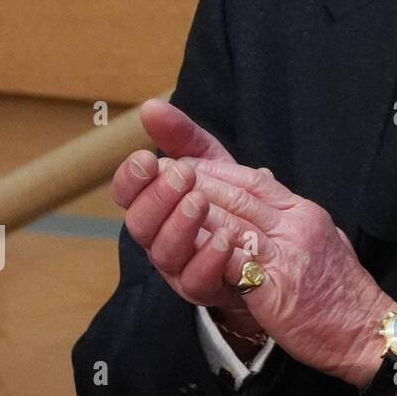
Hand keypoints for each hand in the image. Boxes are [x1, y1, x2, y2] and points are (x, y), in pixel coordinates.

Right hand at [110, 100, 265, 334]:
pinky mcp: (207, 290)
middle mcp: (161, 238)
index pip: (128, 194)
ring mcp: (180, 268)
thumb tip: (151, 106)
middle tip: (181, 174)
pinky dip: (208, 260)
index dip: (130, 179)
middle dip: (157, 197)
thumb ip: (184, 137)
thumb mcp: (214, 165)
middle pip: (140, 225)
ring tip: (200, 201)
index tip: (146, 158)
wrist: (268, 253)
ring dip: (180, 225)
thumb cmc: (230, 204)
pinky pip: (197, 281)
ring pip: (164, 254)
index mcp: (157, 207)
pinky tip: (225, 239)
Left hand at [177, 153, 396, 388]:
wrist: (366, 329)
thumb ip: (291, 213)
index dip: (216, 170)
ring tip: (163, 204)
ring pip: (232, 221)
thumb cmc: (342, 291)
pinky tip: (181, 245)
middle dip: (196, 183)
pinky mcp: (276, 287)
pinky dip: (205, 250)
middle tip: (162, 175)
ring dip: (192, 211)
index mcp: (305, 212)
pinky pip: (232, 261)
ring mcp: (287, 254)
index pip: (255, 179)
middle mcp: (296, 226)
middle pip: (238, 194)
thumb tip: (267, 183)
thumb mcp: (323, 238)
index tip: (187, 165)